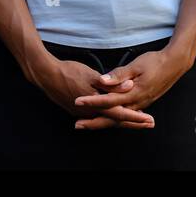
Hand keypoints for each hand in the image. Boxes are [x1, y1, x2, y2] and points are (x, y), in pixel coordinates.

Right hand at [31, 54, 154, 128]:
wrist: (46, 75)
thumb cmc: (69, 72)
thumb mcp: (91, 75)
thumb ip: (111, 83)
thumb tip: (128, 86)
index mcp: (96, 104)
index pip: (120, 113)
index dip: (135, 117)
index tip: (148, 119)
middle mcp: (91, 112)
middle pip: (116, 120)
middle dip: (133, 122)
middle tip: (148, 124)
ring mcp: (83, 113)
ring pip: (107, 119)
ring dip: (122, 120)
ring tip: (136, 120)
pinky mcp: (78, 110)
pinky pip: (98, 116)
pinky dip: (109, 116)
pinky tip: (114, 114)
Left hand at [72, 48, 189, 129]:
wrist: (174, 65)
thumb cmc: (155, 62)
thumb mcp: (136, 65)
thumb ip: (119, 75)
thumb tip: (103, 81)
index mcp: (134, 93)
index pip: (108, 100)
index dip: (92, 101)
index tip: (78, 101)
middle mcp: (136, 103)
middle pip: (112, 117)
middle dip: (94, 122)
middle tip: (77, 125)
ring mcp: (140, 105)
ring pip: (118, 119)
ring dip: (102, 122)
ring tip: (87, 124)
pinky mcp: (142, 103)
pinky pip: (125, 116)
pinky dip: (114, 119)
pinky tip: (107, 119)